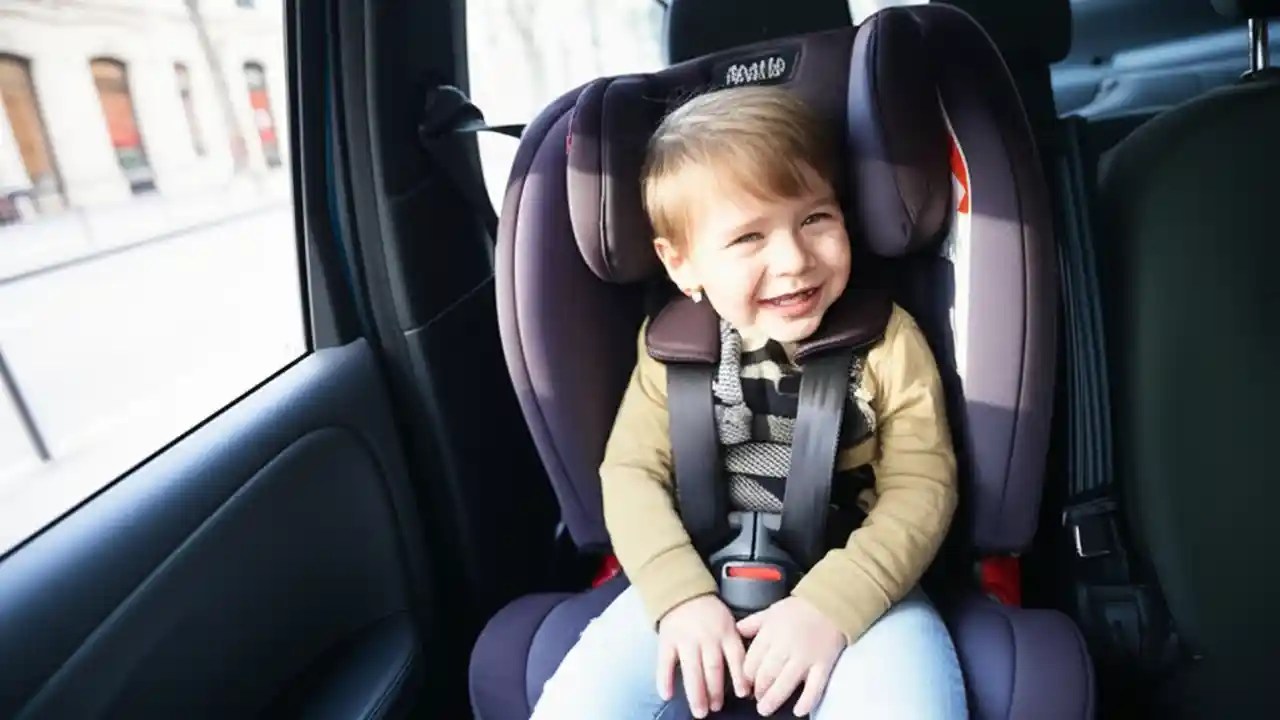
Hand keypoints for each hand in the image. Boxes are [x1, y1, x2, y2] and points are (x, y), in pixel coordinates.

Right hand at [657, 594, 749, 717]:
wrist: (682, 592)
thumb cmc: (710, 614)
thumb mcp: (730, 623)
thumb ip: (736, 646)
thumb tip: (749, 676)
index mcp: (725, 632)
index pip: (736, 657)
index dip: (740, 677)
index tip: (742, 694)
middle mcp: (707, 637)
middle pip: (713, 668)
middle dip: (715, 691)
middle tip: (716, 708)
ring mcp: (685, 639)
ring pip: (691, 669)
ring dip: (696, 692)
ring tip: (700, 710)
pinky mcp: (667, 641)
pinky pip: (665, 662)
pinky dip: (664, 679)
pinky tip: (667, 695)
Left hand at [738, 597, 845, 716]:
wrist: (830, 603)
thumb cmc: (799, 609)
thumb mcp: (771, 611)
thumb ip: (752, 623)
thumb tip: (736, 630)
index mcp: (770, 634)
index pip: (752, 661)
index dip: (747, 677)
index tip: (746, 686)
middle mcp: (785, 647)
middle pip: (766, 675)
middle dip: (758, 690)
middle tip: (757, 699)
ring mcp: (805, 657)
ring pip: (785, 683)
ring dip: (773, 699)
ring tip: (765, 709)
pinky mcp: (823, 664)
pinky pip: (815, 686)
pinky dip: (807, 700)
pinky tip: (799, 711)